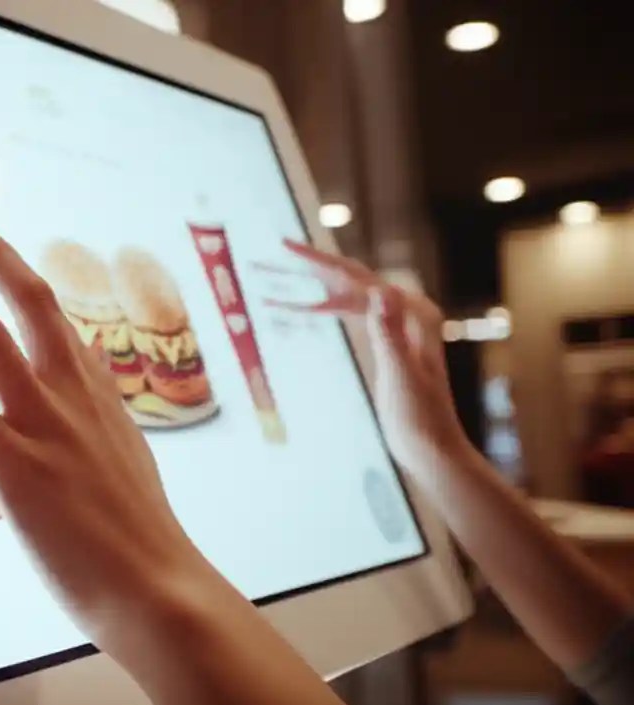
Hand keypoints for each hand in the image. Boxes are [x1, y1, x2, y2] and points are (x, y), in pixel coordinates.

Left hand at [0, 214, 354, 704]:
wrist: (158, 590)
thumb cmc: (143, 545)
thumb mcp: (127, 470)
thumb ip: (96, 440)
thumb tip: (76, 439)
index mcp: (100, 397)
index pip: (60, 324)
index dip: (27, 284)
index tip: (7, 263)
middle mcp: (74, 396)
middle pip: (31, 299)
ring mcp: (46, 425)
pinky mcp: (19, 463)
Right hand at [263, 240, 471, 481]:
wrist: (433, 450)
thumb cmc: (420, 418)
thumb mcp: (401, 375)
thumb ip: (389, 333)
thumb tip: (379, 291)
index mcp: (414, 316)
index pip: (360, 278)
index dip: (323, 260)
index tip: (291, 246)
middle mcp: (409, 314)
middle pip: (356, 279)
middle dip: (318, 263)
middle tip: (282, 244)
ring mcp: (400, 328)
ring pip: (354, 294)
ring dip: (321, 281)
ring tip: (289, 267)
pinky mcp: (390, 343)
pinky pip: (355, 314)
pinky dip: (330, 307)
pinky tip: (312, 305)